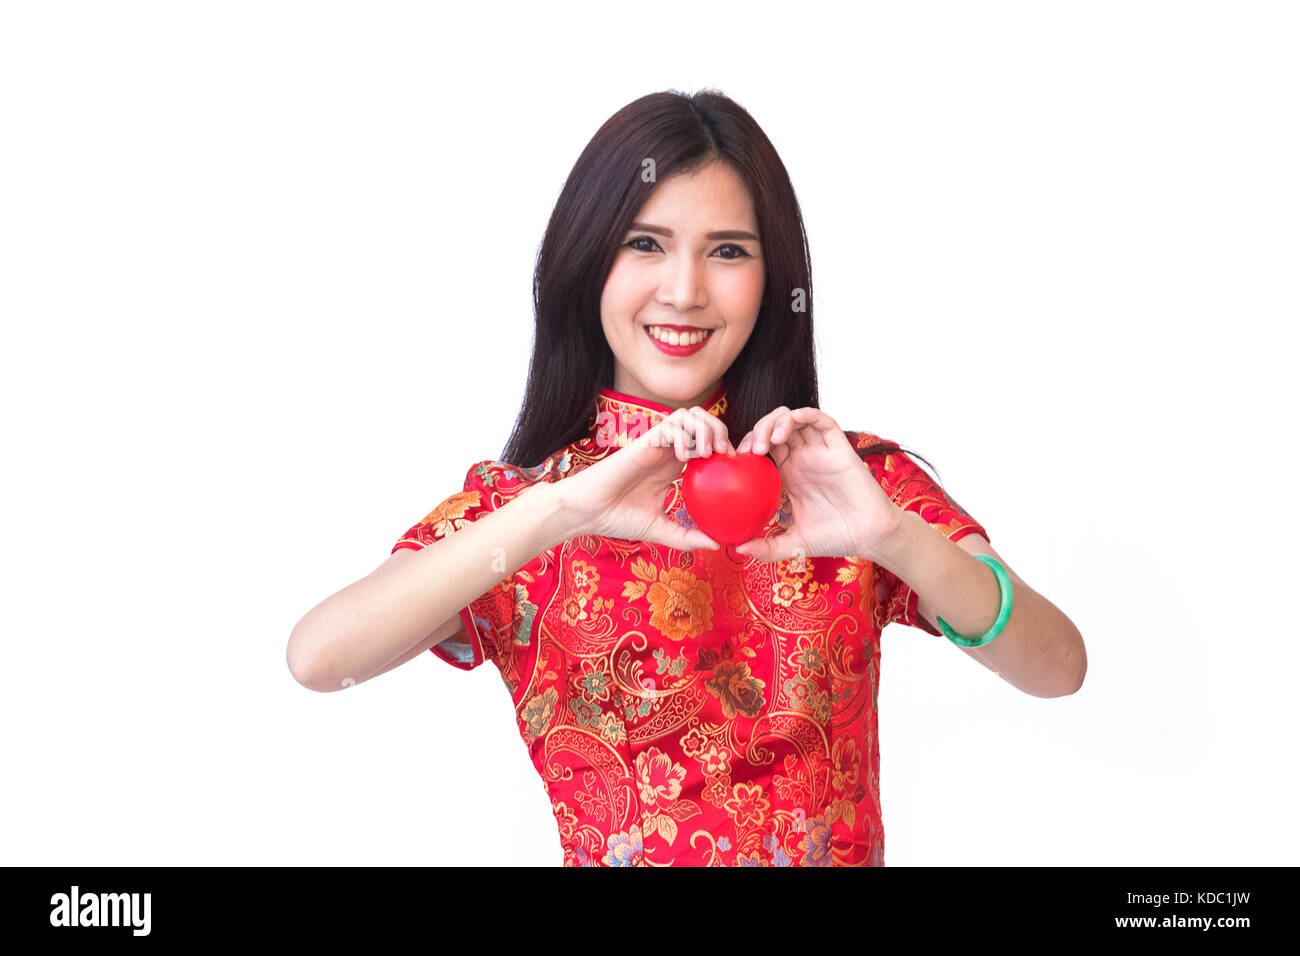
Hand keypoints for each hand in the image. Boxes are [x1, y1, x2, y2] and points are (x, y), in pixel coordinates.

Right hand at [558, 404, 736, 550]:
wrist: (588, 513)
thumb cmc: (619, 519)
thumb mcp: (661, 531)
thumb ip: (687, 536)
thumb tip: (717, 544)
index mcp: (674, 466)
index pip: (707, 441)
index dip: (724, 446)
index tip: (735, 466)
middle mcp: (667, 450)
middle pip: (703, 420)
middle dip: (720, 430)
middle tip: (726, 454)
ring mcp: (656, 443)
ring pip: (689, 415)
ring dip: (704, 428)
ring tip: (706, 453)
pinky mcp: (644, 441)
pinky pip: (670, 424)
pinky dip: (683, 435)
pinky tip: (683, 457)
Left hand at [732, 406, 902, 561]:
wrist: (868, 536)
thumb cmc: (835, 538)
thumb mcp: (793, 544)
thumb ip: (767, 547)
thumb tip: (738, 548)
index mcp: (789, 475)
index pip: (762, 447)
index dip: (747, 445)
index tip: (736, 458)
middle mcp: (802, 458)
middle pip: (773, 428)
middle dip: (757, 430)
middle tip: (750, 450)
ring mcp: (819, 450)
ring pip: (793, 418)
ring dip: (775, 421)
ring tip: (768, 442)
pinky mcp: (838, 446)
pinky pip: (820, 419)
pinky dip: (801, 415)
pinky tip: (786, 429)